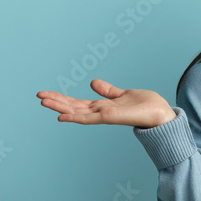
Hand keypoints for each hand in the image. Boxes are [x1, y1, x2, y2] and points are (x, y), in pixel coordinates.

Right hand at [36, 79, 175, 128]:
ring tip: (43, 102)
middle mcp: (100, 112)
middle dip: (56, 102)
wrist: (162, 114)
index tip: (46, 94)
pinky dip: (75, 117)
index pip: (77, 103)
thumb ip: (108, 91)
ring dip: (59, 107)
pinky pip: (89, 118)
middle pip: (73, 107)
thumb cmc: (146, 106)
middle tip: (38, 96)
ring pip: (76, 112)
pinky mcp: (110, 117)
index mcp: (102, 106)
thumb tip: (93, 82)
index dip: (62, 98)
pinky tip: (62, 116)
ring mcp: (104, 115)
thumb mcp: (123, 94)